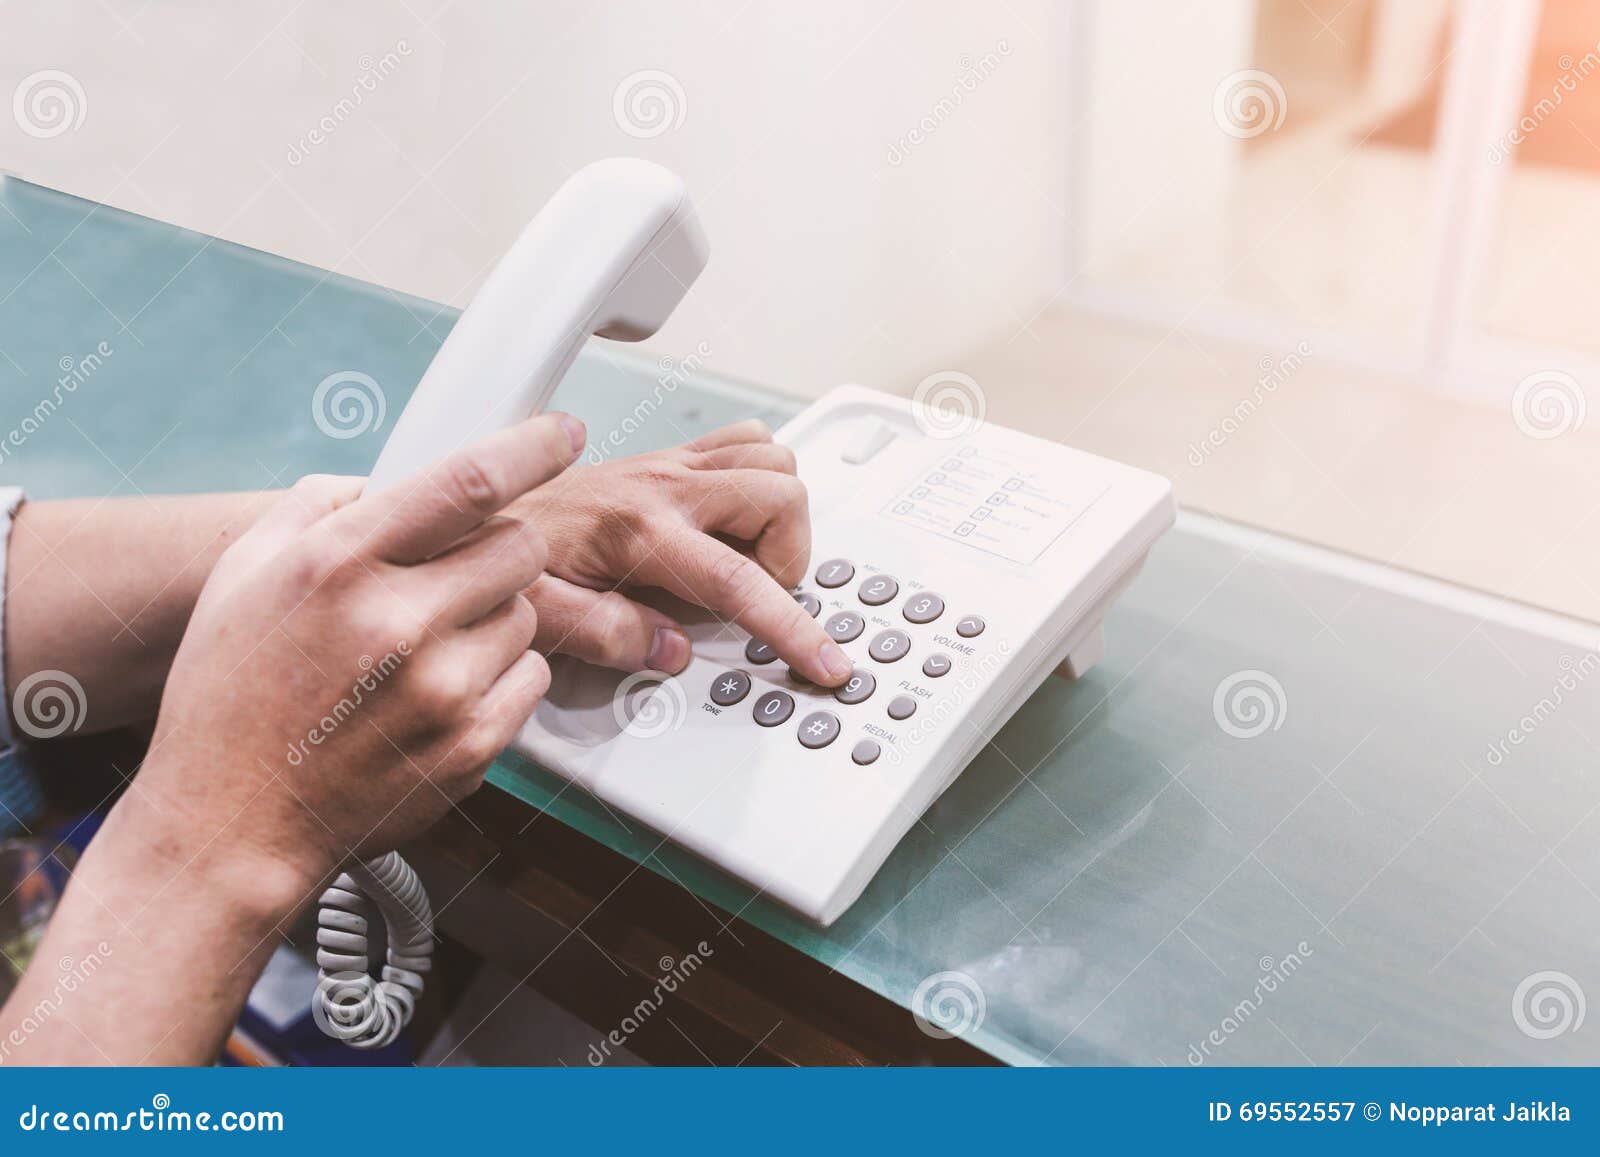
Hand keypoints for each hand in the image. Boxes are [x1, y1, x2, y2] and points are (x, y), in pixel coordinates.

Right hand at [121, 412, 583, 892]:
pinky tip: (440, 695)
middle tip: (452, 579)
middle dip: (498, 550)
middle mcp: (397, 623)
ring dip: (494, 619)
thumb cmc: (231, 696)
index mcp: (338, 564)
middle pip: (521, 546)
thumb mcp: (245, 575)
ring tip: (426, 652)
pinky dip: (500, 679)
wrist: (231, 826)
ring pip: (527, 614)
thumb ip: (317, 507)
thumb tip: (383, 480)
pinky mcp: (471, 746)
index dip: (531, 448)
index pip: (468, 482)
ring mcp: (441, 690)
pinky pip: (531, 678)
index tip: (563, 431)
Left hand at [509, 419, 852, 685]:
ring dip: (782, 511)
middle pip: (779, 495)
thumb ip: (609, 634)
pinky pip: (744, 442)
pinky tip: (739, 518)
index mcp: (638, 529)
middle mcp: (662, 486)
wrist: (475, 513)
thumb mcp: (541, 617)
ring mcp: (669, 466)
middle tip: (763, 593)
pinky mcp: (668, 460)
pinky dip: (761, 475)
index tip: (824, 660)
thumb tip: (672, 651)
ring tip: (755, 557)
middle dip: (792, 554)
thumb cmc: (508, 563)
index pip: (738, 580)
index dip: (790, 627)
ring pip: (772, 458)